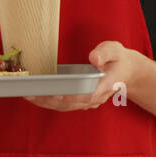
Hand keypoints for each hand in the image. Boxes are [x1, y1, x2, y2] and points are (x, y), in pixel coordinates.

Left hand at [24, 41, 144, 111]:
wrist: (126, 71)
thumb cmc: (118, 59)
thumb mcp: (114, 49)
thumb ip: (105, 52)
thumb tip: (93, 57)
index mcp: (105, 85)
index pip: (87, 95)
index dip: (70, 96)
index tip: (54, 94)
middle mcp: (96, 97)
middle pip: (71, 104)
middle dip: (50, 100)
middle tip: (30, 94)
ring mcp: (89, 101)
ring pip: (65, 107)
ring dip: (46, 103)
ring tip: (28, 96)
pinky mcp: (82, 101)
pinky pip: (65, 105)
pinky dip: (50, 102)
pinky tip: (37, 97)